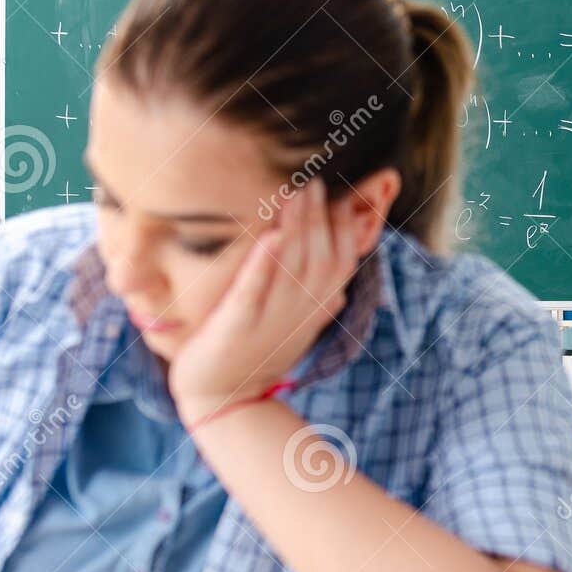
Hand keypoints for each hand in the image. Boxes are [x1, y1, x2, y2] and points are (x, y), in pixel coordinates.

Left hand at [168, 179, 360, 424]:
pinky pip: (253, 291)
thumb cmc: (258, 355)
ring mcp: (270, 319)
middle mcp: (299, 311)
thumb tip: (343, 286)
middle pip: (321, 255)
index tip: (342, 188)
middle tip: (315, 173)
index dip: (346, 224)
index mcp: (314, 306)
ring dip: (297, 226)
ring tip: (297, 188)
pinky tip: (269, 234)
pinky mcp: (236, 326)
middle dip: (320, 214)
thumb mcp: (296, 326)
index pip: (343, 258)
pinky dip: (263, 263)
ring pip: (293, 267)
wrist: (224, 399)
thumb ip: (319, 302)